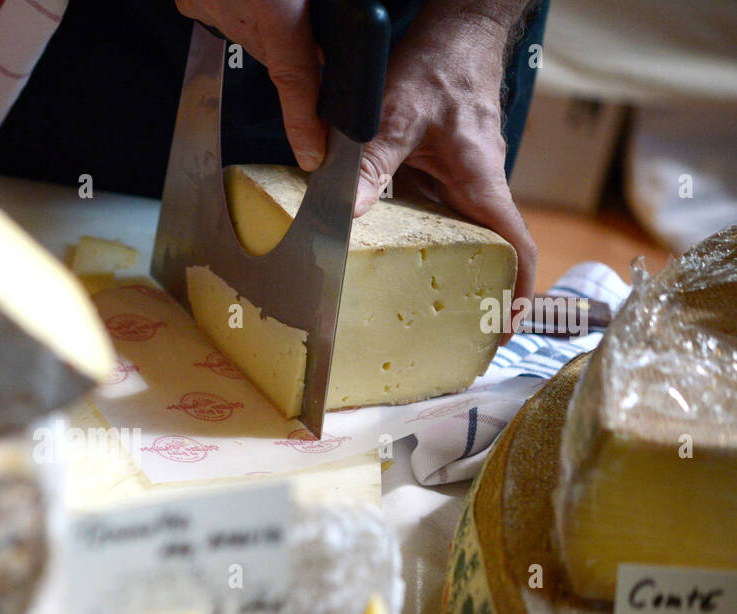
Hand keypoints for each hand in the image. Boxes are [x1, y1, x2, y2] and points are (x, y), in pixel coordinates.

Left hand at [174, 0, 536, 302]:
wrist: (456, 29)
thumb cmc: (439, 66)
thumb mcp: (396, 115)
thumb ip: (372, 163)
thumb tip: (346, 213)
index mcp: (481, 183)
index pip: (514, 247)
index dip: (514, 292)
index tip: (503, 327)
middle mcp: (476, 186)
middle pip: (484, 251)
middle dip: (474, 293)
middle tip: (451, 335)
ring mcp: (461, 179)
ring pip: (456, 233)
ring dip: (442, 267)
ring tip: (413, 307)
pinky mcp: (442, 168)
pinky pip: (433, 211)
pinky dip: (416, 236)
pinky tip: (382, 251)